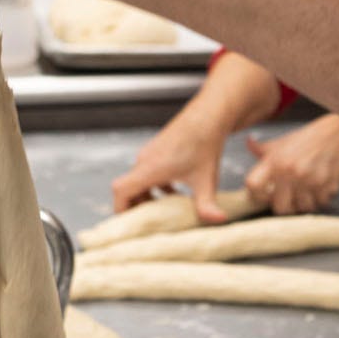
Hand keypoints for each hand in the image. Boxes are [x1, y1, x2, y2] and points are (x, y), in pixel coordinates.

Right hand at [110, 115, 229, 222]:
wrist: (209, 115)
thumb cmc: (204, 142)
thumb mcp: (206, 179)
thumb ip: (208, 205)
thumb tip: (218, 219)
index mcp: (150, 169)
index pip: (120, 191)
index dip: (121, 208)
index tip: (130, 223)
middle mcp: (145, 160)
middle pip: (128, 188)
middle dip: (137, 206)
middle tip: (150, 222)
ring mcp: (150, 153)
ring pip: (139, 180)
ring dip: (148, 196)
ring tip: (166, 210)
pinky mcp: (158, 149)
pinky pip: (148, 171)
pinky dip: (156, 185)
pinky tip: (176, 192)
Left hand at [244, 116, 338, 215]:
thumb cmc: (309, 139)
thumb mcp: (283, 142)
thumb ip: (263, 149)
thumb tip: (248, 144)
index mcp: (275, 160)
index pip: (253, 186)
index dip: (256, 195)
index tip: (263, 194)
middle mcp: (290, 171)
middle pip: (279, 208)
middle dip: (284, 204)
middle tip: (289, 195)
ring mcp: (309, 181)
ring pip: (301, 208)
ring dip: (304, 202)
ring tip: (306, 189)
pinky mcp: (327, 187)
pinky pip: (319, 204)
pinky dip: (320, 199)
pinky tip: (320, 186)